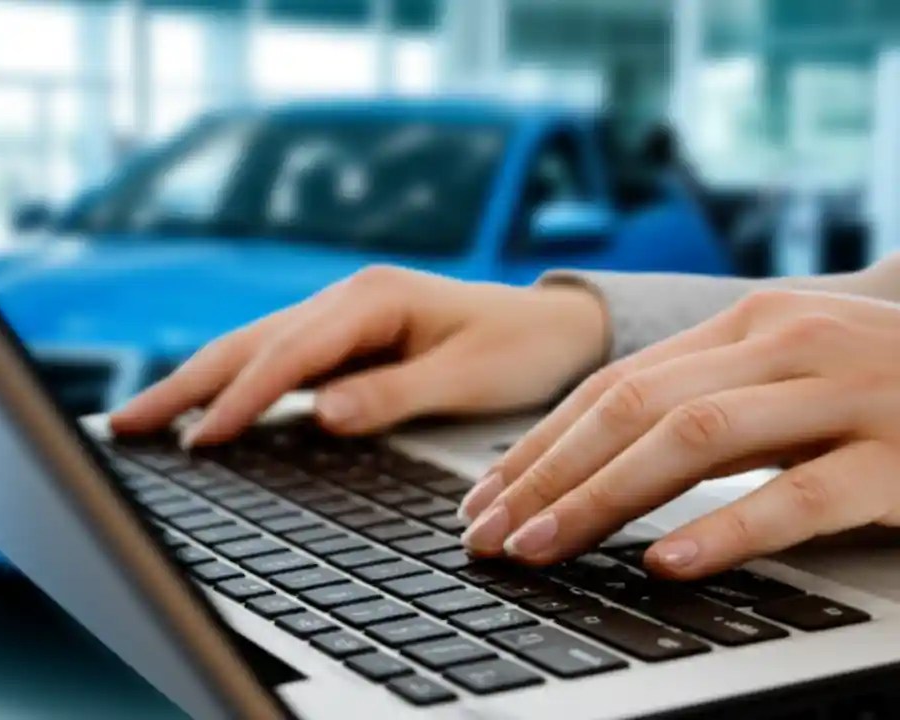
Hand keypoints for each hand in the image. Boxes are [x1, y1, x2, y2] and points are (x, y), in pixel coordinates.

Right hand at [110, 266, 606, 445]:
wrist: (556, 327)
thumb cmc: (518, 349)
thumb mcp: (465, 378)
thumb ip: (391, 394)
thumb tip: (319, 413)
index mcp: (372, 299)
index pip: (288, 355)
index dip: (241, 399)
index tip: (201, 438)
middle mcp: (345, 300)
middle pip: (247, 344)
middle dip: (185, 385)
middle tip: (126, 424)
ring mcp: (339, 317)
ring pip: (250, 350)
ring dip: (195, 383)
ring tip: (141, 418)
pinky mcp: (341, 339)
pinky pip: (272, 361)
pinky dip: (230, 384)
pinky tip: (202, 407)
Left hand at [457, 289, 899, 578]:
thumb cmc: (888, 386)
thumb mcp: (790, 372)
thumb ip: (707, 399)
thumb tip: (591, 457)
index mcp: (750, 323)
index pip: (615, 384)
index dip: (539, 444)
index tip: (483, 499)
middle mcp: (788, 342)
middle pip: (635, 408)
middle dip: (547, 474)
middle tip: (489, 534)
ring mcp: (848, 393)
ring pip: (696, 441)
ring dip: (603, 498)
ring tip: (544, 547)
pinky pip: (801, 494)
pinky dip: (726, 529)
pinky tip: (666, 561)